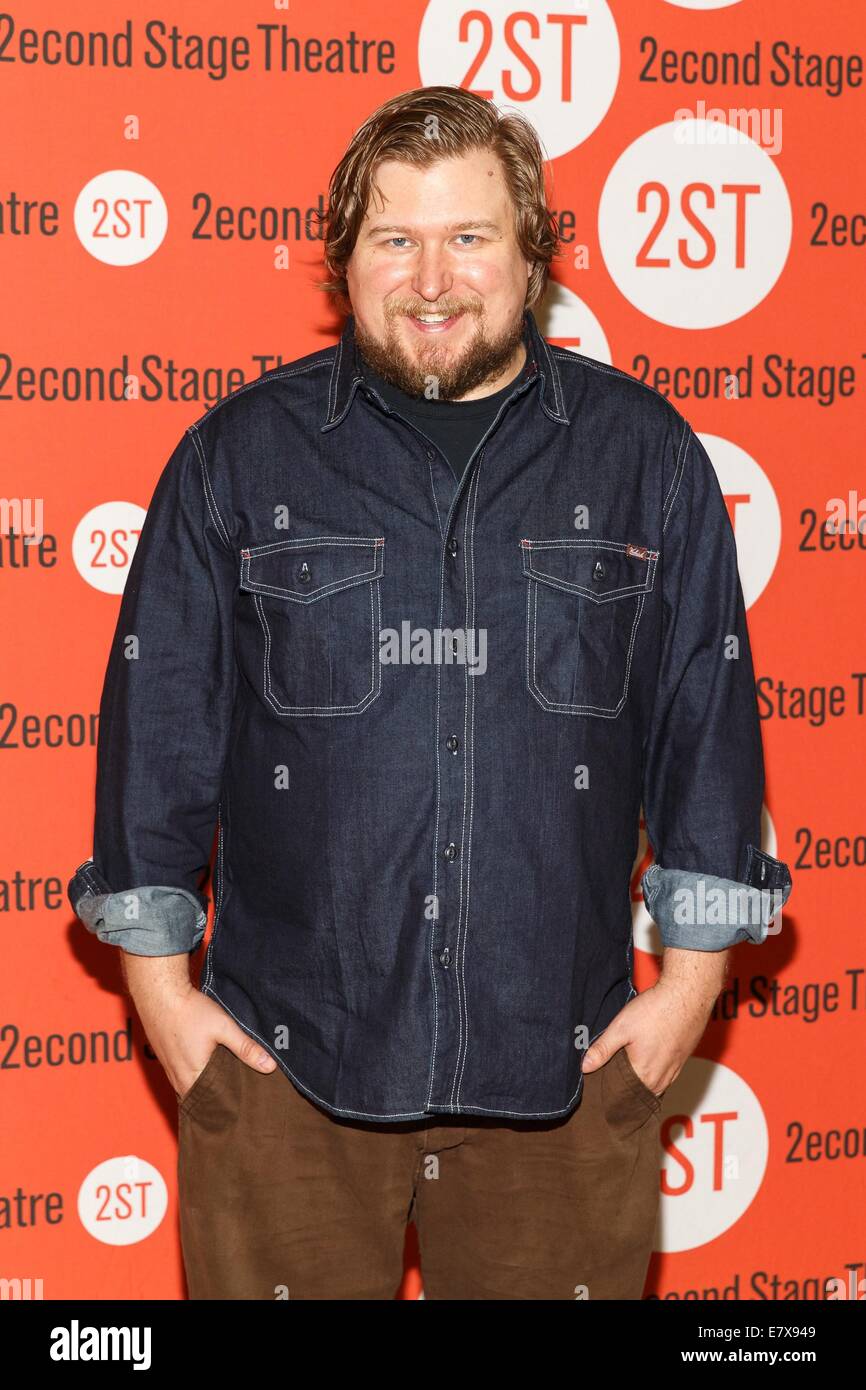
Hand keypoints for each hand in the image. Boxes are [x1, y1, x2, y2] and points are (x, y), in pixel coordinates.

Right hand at [132, 978, 276, 1100]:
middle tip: (242, 1093)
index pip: (215, 1103)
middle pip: (204, 1097)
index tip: (247, 1101)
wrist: (160, 994)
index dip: (231, 1103)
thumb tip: (269, 1066)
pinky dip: (197, 1075)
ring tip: (228, 1082)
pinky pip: (183, 1077)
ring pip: (193, 1087)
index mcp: (193, 1078)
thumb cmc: (190, 1011)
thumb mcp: (224, 1028)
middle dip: (221, 1095)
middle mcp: (178, 1080)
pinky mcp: (166, 1060)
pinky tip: (208, 1067)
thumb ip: (246, 1048)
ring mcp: (169, 1071)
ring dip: (208, 1085)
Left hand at [580, 978, 714, 1095]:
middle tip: (611, 1073)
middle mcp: (662, 1078)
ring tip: (628, 1067)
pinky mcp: (684, 1059)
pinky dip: (655, 1072)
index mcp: (644, 1075)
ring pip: (654, 1085)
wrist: (687, 994)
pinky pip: (667, 1075)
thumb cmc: (655, 1010)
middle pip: (639, 1091)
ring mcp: (676, 1069)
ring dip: (641, 1079)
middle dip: (625, 1086)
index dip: (611, 1090)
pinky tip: (648, 1060)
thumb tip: (585, 1067)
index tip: (600, 1084)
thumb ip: (602, 1050)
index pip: (623, 1095)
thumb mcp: (621, 1028)